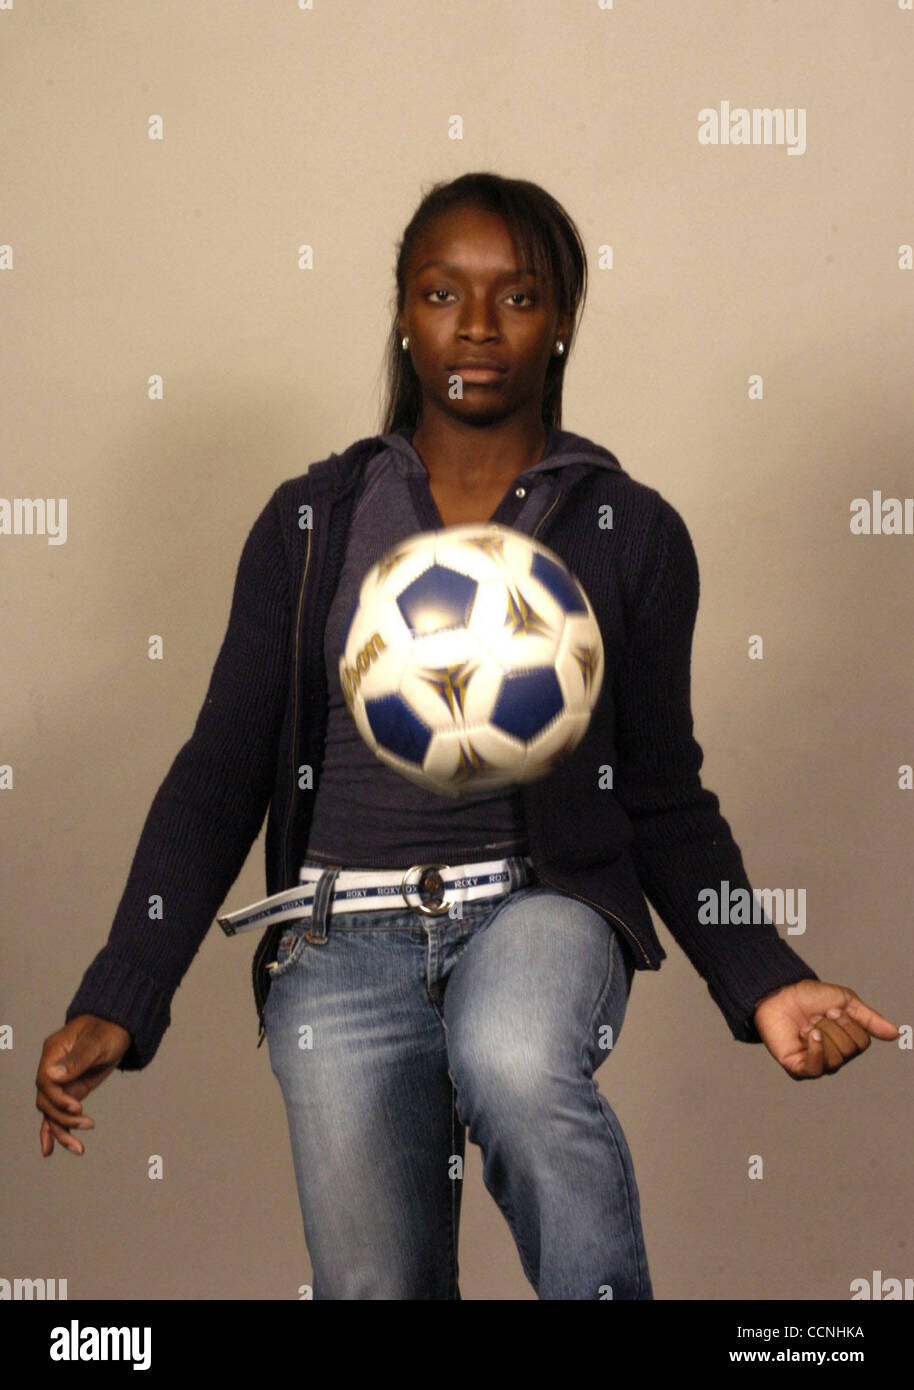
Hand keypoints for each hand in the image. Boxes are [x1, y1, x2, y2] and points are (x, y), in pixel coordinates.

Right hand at [36, 1015, 131, 1155]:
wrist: (118, 1026)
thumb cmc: (108, 1029)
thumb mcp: (97, 1042)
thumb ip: (76, 1059)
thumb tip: (52, 1075)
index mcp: (53, 1052)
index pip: (45, 1082)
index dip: (58, 1098)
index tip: (77, 1107)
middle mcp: (52, 1069)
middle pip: (46, 1101)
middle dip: (63, 1118)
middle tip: (87, 1124)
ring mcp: (60, 1081)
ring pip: (51, 1111)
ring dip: (61, 1130)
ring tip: (78, 1148)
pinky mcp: (70, 1090)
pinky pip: (57, 1112)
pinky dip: (55, 1130)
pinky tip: (51, 1149)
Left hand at [753, 980, 897, 1078]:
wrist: (778, 993)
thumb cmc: (809, 996)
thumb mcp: (845, 1001)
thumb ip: (869, 1019)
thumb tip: (895, 1033)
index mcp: (846, 1042)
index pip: (862, 1043)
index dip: (849, 1023)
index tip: (832, 1009)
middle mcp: (834, 1056)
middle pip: (849, 1051)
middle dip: (834, 1027)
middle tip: (818, 1016)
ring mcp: (816, 1064)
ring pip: (835, 1058)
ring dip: (822, 1033)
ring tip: (808, 1024)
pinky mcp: (798, 1068)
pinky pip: (816, 1069)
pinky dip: (816, 1050)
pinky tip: (809, 1034)